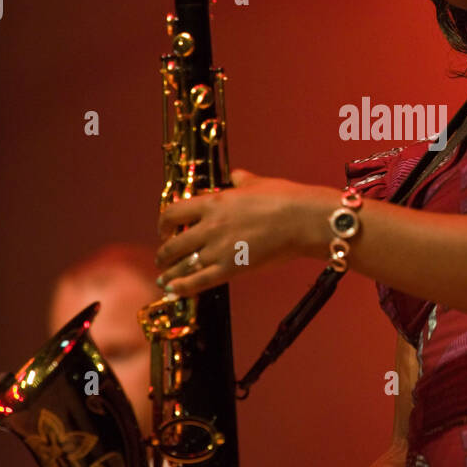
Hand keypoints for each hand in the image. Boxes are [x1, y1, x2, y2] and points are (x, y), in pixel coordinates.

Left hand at [155, 168, 327, 295]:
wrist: (303, 219)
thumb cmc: (285, 199)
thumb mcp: (258, 183)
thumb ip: (241, 180)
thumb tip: (236, 175)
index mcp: (214, 202)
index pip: (174, 213)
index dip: (164, 224)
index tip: (165, 230)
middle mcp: (210, 225)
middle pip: (174, 243)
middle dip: (164, 253)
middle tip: (164, 258)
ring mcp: (219, 248)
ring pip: (182, 265)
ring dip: (169, 273)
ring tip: (164, 278)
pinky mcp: (232, 268)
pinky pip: (199, 281)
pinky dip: (182, 287)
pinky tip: (172, 290)